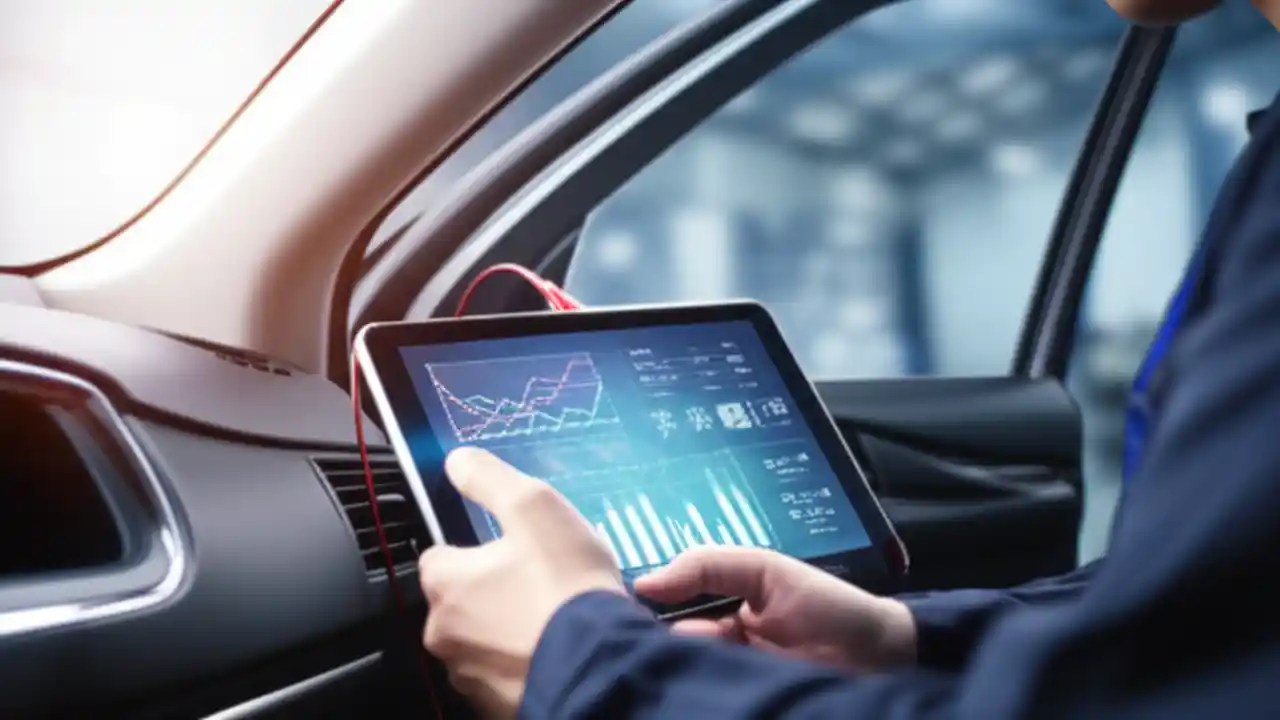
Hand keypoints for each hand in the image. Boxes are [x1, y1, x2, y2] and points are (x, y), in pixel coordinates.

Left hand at [419, 448, 624, 718]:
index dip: (476, 549)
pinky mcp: (497, 705)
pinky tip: (555, 649)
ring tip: (552, 618)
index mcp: (445, 582)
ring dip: (506, 630)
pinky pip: (503, 674)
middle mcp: (444, 633)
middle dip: (491, 592)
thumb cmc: (565, 584)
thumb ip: (490, 479)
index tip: (510, 551)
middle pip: (459, 601)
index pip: (439, 555)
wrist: (600, 665)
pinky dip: (523, 661)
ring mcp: (469, 675)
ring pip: (480, 640)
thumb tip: (457, 460)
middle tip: (539, 584)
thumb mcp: (534, 507)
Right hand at [634, 546, 915, 672]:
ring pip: (685, 679)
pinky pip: (708, 700)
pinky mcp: (742, 704)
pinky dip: (697, 696)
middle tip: (630, 647)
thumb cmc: (829, 608)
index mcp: (721, 619)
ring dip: (674, 672)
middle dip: (652, 649)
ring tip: (662, 667)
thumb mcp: (766, 571)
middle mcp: (720, 656)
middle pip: (669, 654)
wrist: (886, 657)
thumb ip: (707, 565)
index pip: (666, 619)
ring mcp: (732, 685)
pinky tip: (685, 688)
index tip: (613, 616)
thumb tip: (644, 582)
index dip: (640, 617)